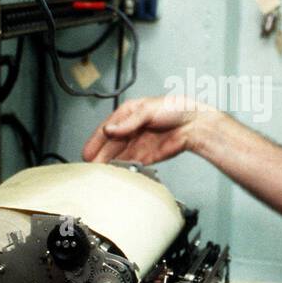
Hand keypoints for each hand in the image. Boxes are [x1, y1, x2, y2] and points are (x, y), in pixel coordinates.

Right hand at [82, 95, 218, 164]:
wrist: (194, 124)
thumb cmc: (175, 109)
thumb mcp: (147, 110)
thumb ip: (128, 122)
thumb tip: (110, 130)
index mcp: (128, 114)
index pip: (106, 129)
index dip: (96, 141)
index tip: (87, 153)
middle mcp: (131, 129)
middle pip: (110, 145)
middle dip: (100, 156)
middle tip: (91, 167)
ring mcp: (138, 143)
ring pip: (119, 156)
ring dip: (110, 164)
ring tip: (101, 173)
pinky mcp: (147, 156)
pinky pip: (131, 164)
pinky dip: (124, 169)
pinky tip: (117, 173)